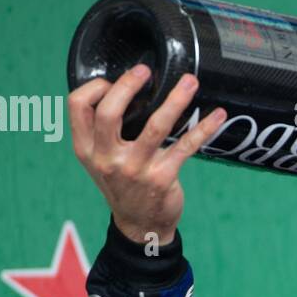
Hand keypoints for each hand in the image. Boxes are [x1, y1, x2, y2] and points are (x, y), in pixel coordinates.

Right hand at [68, 66, 227, 244]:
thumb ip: (102, 130)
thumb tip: (124, 85)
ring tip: (190, 82)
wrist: (140, 225)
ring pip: (155, 126)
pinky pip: (186, 146)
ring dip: (176, 100)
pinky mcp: (162, 177)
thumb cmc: (122, 183)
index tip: (115, 79)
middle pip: (109, 112)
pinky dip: (204, 128)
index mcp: (86, 149)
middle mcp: (107, 159)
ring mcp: (135, 169)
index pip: (77, 106)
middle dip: (128, 85)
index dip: (94, 86)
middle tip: (145, 71)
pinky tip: (218, 116)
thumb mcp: (99, 159)